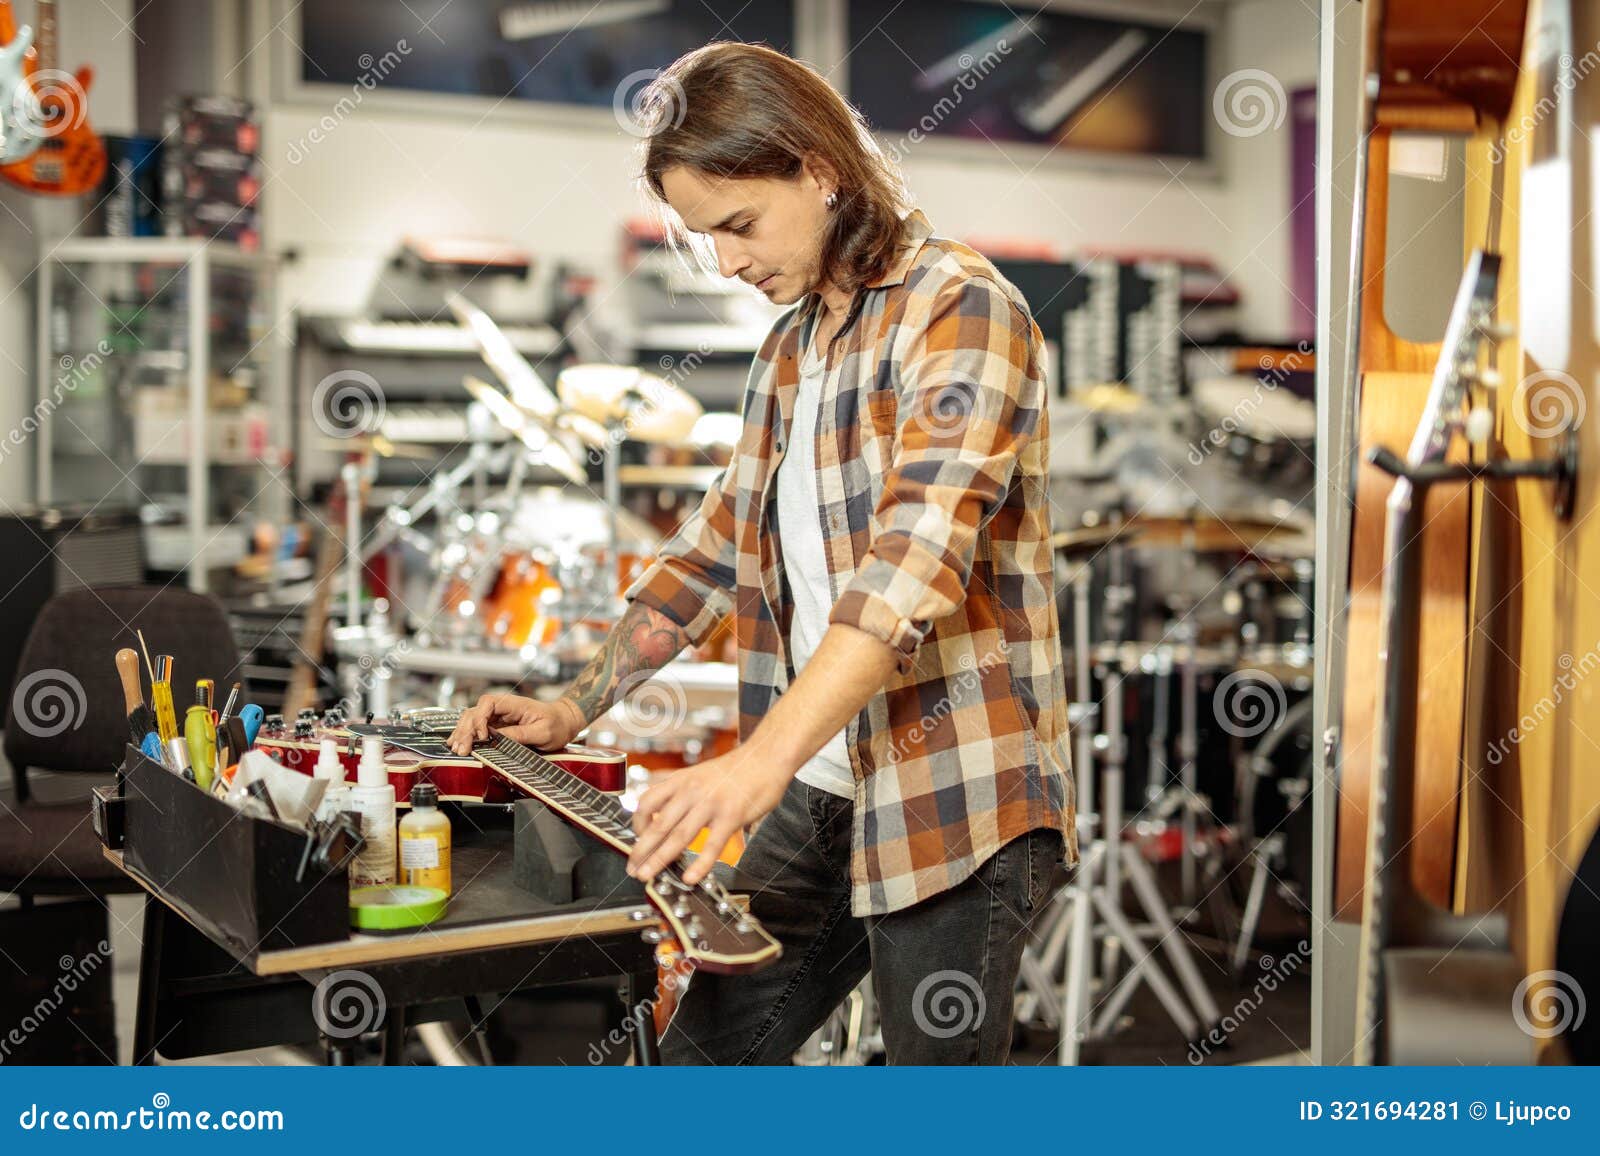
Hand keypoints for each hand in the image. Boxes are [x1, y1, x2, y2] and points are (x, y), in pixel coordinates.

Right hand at [447, 693, 583, 755]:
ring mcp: (498, 717)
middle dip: (466, 730)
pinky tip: (458, 744)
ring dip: (462, 733)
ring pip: (472, 719)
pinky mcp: (497, 726)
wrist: (564, 722)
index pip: (488, 703)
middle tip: (462, 749)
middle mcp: (502, 708)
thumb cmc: (557, 724)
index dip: (480, 719)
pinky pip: (477, 728)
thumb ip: (521, 734)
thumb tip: (498, 739)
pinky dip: (466, 735)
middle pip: (475, 712)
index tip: (482, 736)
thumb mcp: (543, 732)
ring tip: (456, 748)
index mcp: (514, 704)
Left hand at [627, 745, 790, 883]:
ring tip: (648, 875)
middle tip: (632, 868)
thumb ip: (683, 792)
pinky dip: (699, 865)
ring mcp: (711, 804)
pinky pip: (711, 845)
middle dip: (641, 850)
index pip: (648, 802)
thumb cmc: (736, 769)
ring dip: (660, 859)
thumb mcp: (700, 774)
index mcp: (682, 780)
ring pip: (679, 837)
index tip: (636, 839)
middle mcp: (691, 791)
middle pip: (659, 825)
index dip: (638, 823)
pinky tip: (690, 878)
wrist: (766, 756)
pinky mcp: (731, 816)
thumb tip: (667, 816)